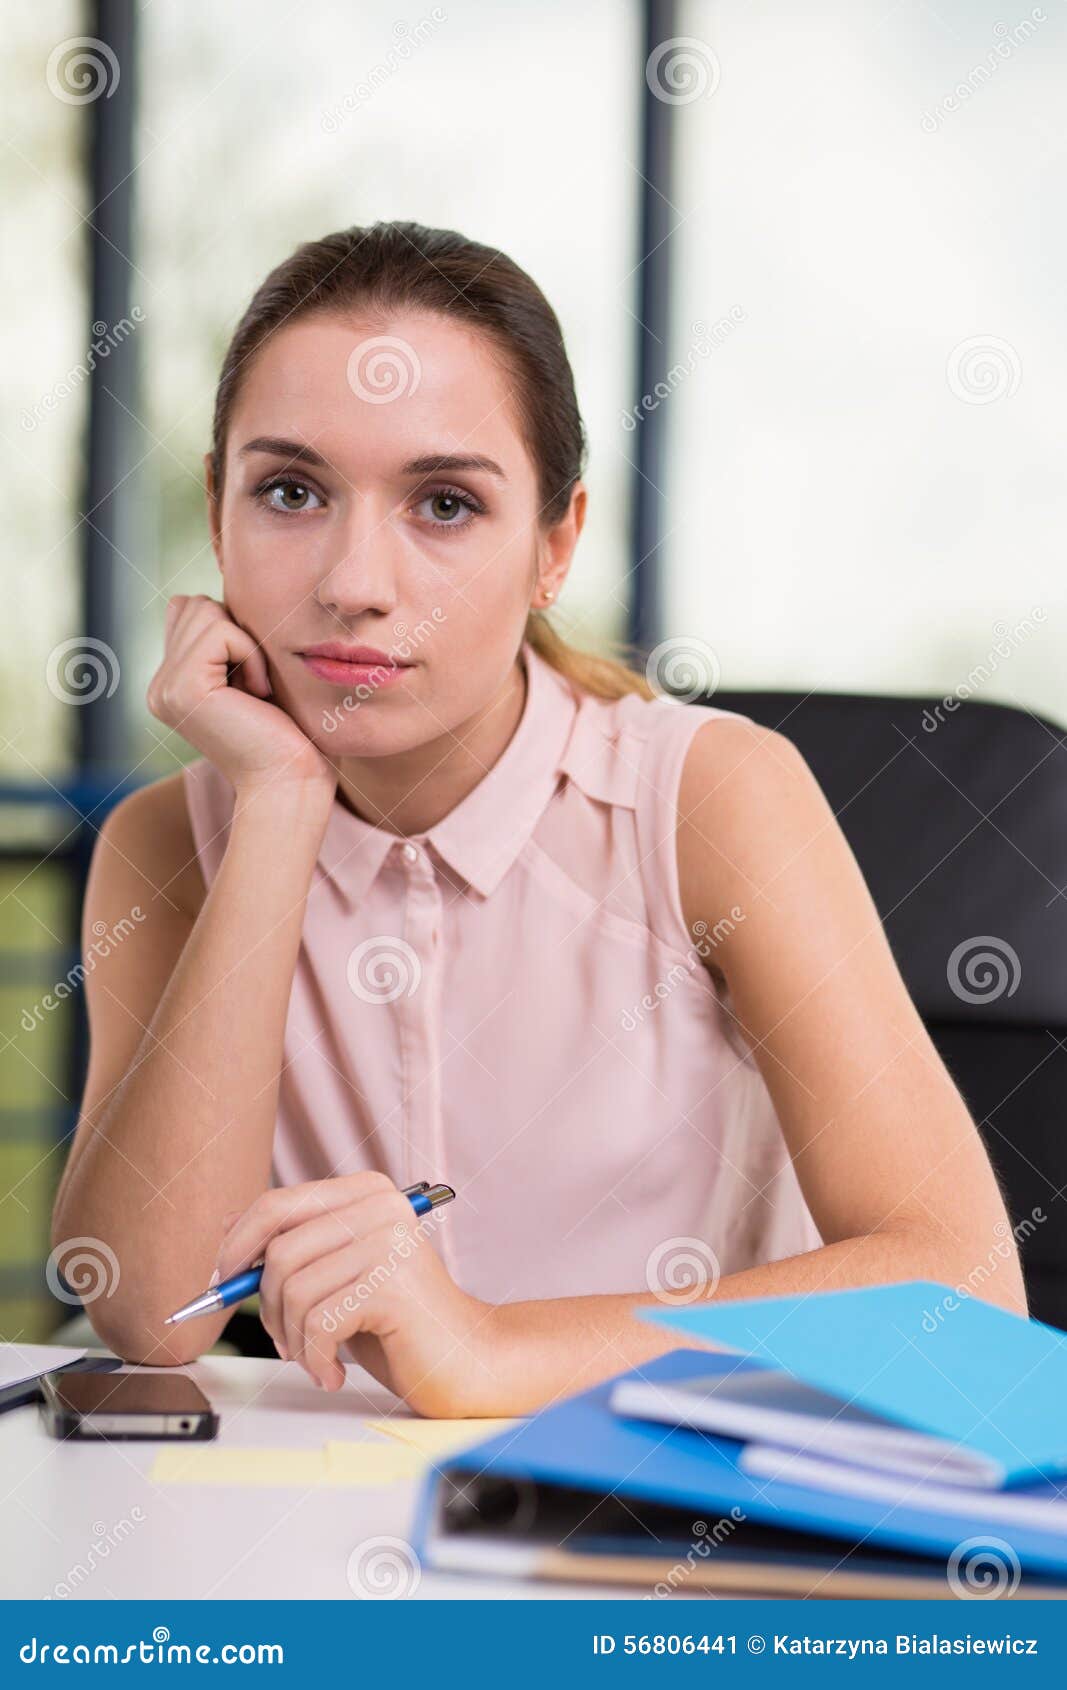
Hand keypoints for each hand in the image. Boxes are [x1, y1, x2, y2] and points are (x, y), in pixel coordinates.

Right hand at [147, 594, 336, 799]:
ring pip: (206, 610)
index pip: (190, 611)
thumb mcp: (256, 676)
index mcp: (173, 683)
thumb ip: (230, 641)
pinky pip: (222, 632)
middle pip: (195, 604)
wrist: (294, 784)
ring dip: (248, 645)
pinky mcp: (182, 689)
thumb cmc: (293, 735)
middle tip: (257, 688)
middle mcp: (160, 686)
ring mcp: (165, 688)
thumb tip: (225, 593)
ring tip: (258, 692)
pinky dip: (252, 656)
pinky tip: (259, 696)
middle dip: (239, 634)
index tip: (255, 681)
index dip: (232, 629)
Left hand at [214, 1171, 505, 1415]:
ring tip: (316, 1358)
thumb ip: (294, 1247)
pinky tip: (332, 1372)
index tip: (223, 1282)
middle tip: (284, 1340)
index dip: (237, 1245)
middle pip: (278, 1250)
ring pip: (292, 1290)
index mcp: (366, 1192)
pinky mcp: (393, 1285)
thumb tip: (226, 1230)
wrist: (468, 1361)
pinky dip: (314, 1358)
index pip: (277, 1204)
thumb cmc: (399, 1325)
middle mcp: (380, 1206)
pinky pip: (318, 1324)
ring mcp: (389, 1242)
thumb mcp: (338, 1277)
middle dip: (265, 1305)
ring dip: (292, 1338)